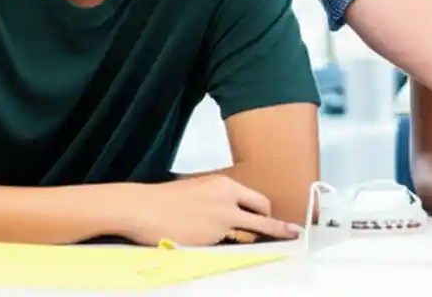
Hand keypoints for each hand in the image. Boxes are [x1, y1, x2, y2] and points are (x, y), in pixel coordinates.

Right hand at [120, 175, 301, 245]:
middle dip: (275, 228)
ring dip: (248, 238)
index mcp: (225, 185)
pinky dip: (223, 245)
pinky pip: (224, 245)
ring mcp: (219, 222)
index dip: (267, 213)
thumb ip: (222, 197)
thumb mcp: (200, 187)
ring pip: (246, 235)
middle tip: (288, 233)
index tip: (278, 218)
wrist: (142, 208)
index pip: (258, 200)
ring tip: (246, 241)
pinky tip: (207, 240)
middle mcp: (227, 202)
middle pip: (262, 218)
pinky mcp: (208, 239)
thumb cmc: (165, 199)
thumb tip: (238, 209)